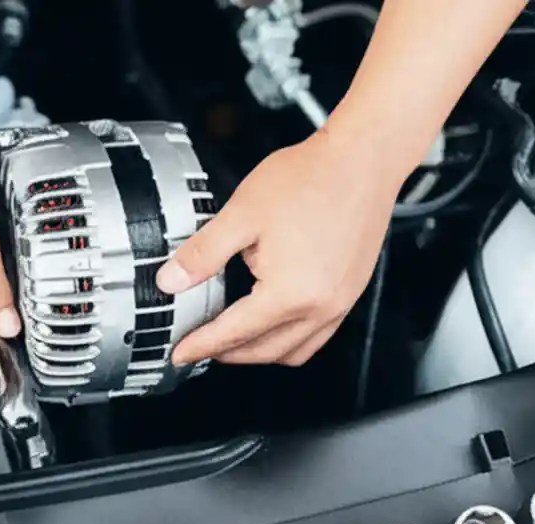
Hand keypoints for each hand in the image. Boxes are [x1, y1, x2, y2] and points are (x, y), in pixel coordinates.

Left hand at [156, 130, 400, 366]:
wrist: (363, 158)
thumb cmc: (312, 179)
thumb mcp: (241, 215)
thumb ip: (202, 254)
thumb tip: (171, 281)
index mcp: (290, 293)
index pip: (234, 333)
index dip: (201, 345)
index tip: (180, 353)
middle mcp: (320, 307)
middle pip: (264, 351)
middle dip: (227, 353)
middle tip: (200, 345)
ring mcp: (340, 302)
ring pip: (293, 351)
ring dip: (259, 352)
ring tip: (233, 339)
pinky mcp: (351, 292)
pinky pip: (317, 336)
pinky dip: (289, 340)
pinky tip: (272, 323)